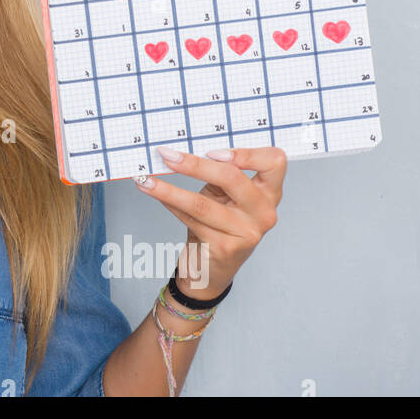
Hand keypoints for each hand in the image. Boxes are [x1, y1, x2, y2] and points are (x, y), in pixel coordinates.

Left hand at [133, 146, 285, 297]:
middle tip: (167, 155)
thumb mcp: (226, 196)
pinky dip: (169, 204)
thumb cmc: (219, 223)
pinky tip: (155, 194)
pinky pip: (190, 220)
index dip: (246, 153)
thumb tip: (182, 150)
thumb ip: (219, 175)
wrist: (213, 268)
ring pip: (202, 203)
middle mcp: (264, 212)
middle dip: (194, 165)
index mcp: (269, 192)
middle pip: (232, 179)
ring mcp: (247, 232)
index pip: (274, 162)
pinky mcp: (225, 248)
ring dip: (169, 190)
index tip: (212, 151)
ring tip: (146, 180)